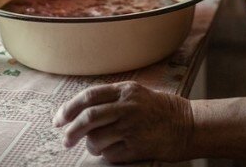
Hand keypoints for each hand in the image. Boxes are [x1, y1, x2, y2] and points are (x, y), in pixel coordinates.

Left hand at [53, 81, 192, 162]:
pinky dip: (106, 155)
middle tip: (65, 140)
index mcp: (125, 90)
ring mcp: (132, 127)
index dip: (69, 108)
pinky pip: (109, 154)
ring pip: (96, 138)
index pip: (89, 96)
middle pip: (88, 118)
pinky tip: (114, 150)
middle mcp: (127, 107)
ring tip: (96, 146)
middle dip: (71, 130)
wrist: (186, 126)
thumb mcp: (136, 94)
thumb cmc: (158, 110)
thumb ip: (111, 98)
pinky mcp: (137, 147)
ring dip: (90, 145)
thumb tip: (79, 112)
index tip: (58, 120)